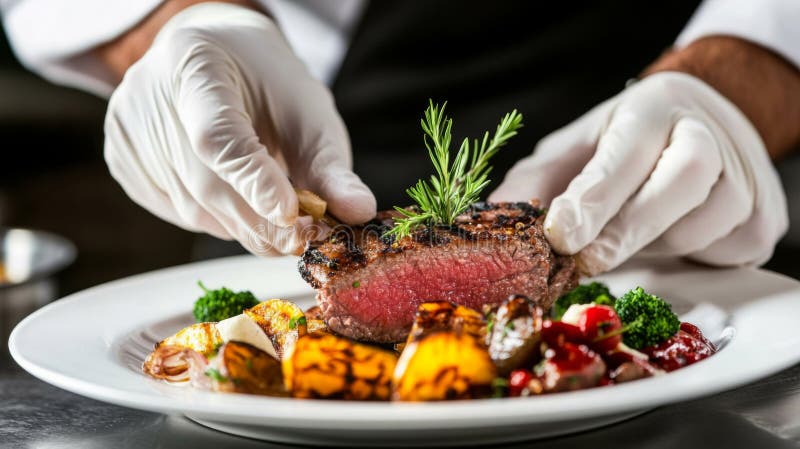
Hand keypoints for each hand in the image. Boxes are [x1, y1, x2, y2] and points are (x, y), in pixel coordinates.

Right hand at [103, 3, 375, 254]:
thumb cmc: (269, 86)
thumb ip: (331, 168)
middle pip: (206, 182)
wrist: (218, 60)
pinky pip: (178, 212)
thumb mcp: (309, 115)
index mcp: (195, 63)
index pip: (219, 136)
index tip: (292, 216)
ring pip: (193, 208)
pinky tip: (240, 202)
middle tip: (303, 240)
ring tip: (278, 219)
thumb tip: (359, 213)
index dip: (254, 181)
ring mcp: (128, 130)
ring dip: (244, 227)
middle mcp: (148, 94)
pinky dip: (218, 221)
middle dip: (261, 222)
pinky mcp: (123, 159)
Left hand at [490, 72, 787, 274]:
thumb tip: (492, 220)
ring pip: (697, 229)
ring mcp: (744, 176)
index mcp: (650, 110)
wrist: (701, 127)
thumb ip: (535, 182)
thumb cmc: (623, 144)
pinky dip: (686, 257)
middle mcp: (706, 134)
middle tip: (584, 261)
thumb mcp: (574, 149)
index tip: (559, 235)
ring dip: (651, 246)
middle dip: (625, 230)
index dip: (591, 199)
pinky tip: (669, 235)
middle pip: (679, 183)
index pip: (622, 155)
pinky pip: (721, 255)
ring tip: (631, 229)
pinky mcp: (763, 219)